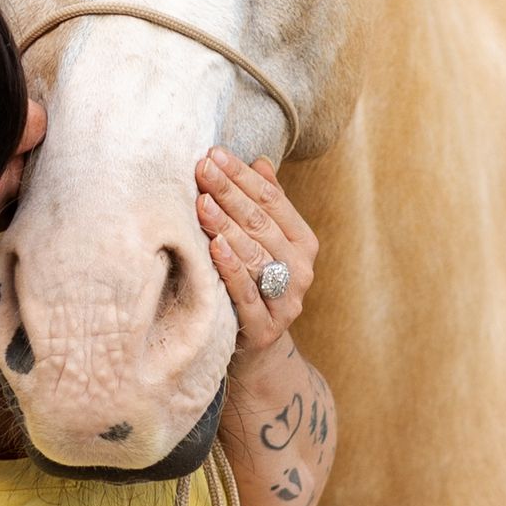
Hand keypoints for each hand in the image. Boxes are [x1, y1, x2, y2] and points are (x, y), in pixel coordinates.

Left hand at [196, 150, 315, 355]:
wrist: (258, 352)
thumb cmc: (254, 285)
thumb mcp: (263, 244)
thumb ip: (265, 205)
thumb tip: (259, 160)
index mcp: (304, 243)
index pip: (273, 200)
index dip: (243, 175)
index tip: (214, 153)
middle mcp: (301, 271)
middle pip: (262, 225)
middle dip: (229, 193)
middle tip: (201, 168)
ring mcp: (286, 301)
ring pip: (255, 256)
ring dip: (226, 226)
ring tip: (201, 201)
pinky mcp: (264, 329)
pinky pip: (246, 293)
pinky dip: (231, 268)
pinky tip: (213, 246)